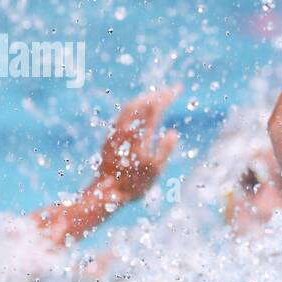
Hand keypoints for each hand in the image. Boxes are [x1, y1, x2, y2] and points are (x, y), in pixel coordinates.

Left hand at [96, 86, 180, 203]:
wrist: (104, 193)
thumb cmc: (133, 185)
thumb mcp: (155, 171)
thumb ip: (164, 151)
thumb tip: (173, 133)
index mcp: (139, 136)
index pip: (154, 108)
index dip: (166, 97)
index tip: (177, 89)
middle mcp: (126, 131)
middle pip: (141, 103)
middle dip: (157, 94)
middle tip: (170, 90)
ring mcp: (116, 133)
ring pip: (129, 107)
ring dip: (144, 99)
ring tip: (156, 96)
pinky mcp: (110, 138)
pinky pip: (123, 115)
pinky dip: (134, 107)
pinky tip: (139, 112)